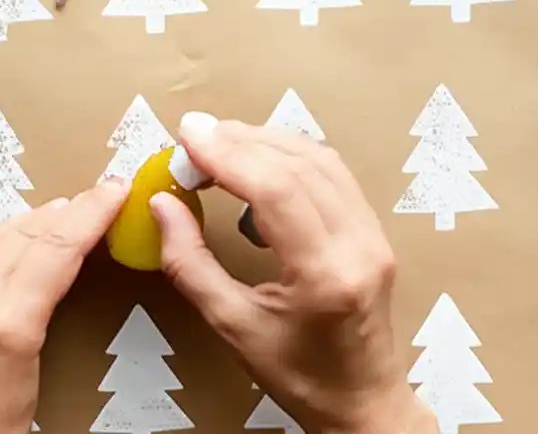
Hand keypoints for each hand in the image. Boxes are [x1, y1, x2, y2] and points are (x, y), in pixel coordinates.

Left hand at [0, 180, 128, 433]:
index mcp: (1, 328)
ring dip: (23, 223)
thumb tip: (59, 281)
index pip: (55, 248)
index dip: (90, 213)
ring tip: (53, 216)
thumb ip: (42, 321)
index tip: (113, 191)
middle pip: (21, 235)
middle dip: (63, 211)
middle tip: (94, 198)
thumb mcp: (32, 387)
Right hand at [149, 113, 436, 433]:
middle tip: (194, 136)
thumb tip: (162, 204)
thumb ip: (191, 263)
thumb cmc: (299, 375)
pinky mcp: (375, 231)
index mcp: (325, 275)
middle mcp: (358, 245)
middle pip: (300, 164)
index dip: (228, 153)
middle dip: (242, 140)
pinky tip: (258, 167)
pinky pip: (334, 175)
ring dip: (267, 141)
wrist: (363, 402)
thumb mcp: (232, 327)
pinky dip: (292, 158)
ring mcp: (374, 235)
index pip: (277, 190)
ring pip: (321, 160)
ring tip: (219, 144)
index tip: (188, 135)